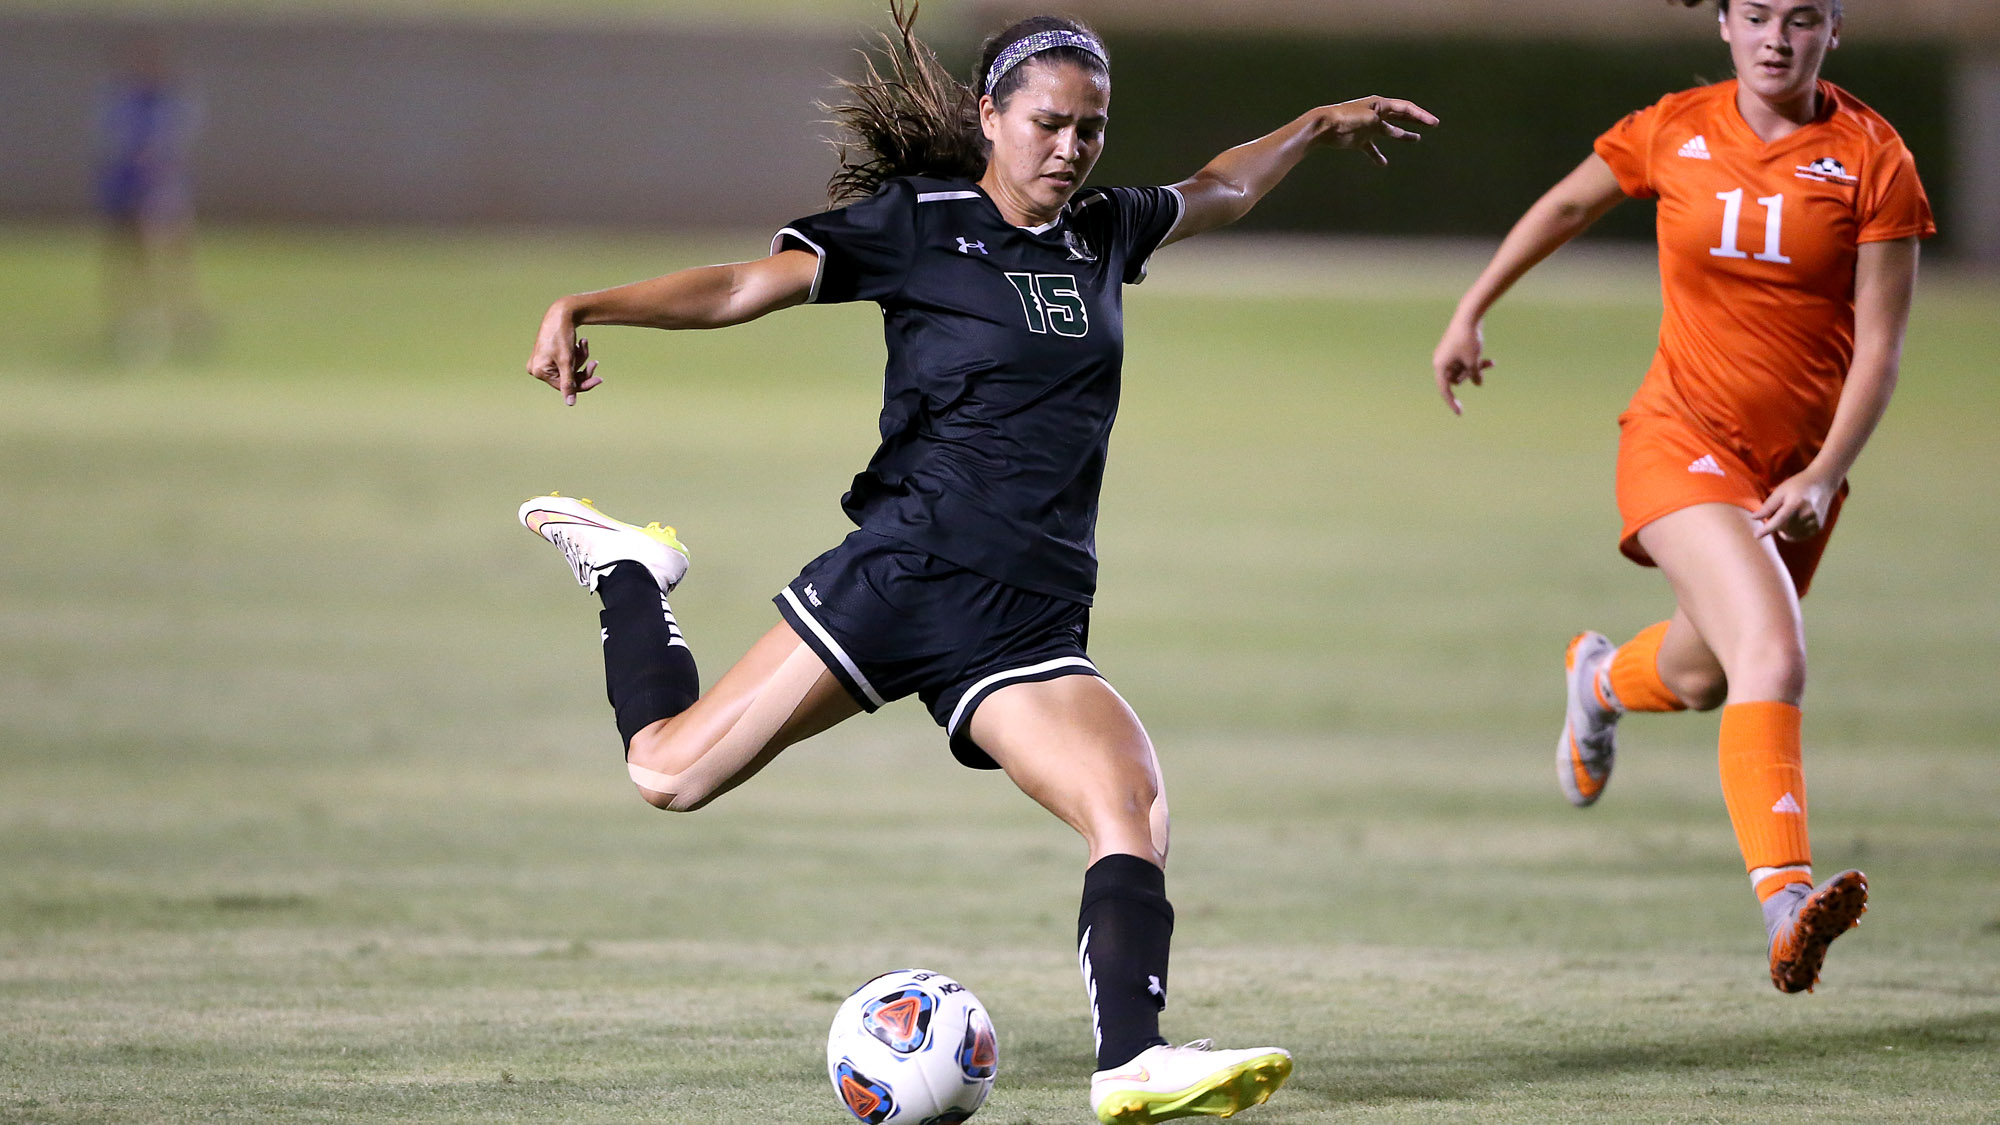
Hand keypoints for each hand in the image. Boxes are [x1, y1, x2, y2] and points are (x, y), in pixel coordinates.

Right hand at [526, 299, 601, 405]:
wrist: (561, 311)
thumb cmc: (562, 335)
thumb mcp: (567, 361)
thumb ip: (569, 383)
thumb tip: (570, 403)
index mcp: (539, 371)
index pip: (565, 386)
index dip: (584, 383)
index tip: (600, 379)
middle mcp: (537, 368)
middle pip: (567, 378)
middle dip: (581, 368)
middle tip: (595, 361)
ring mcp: (542, 361)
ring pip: (568, 369)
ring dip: (579, 358)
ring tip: (583, 344)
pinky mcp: (548, 354)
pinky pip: (566, 361)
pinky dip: (575, 353)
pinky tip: (581, 341)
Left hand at [1315, 96, 1437, 165]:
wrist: (1324, 127)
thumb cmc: (1345, 118)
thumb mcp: (1367, 117)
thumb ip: (1379, 121)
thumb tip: (1384, 127)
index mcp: (1379, 105)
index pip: (1405, 108)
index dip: (1420, 115)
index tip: (1433, 122)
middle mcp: (1376, 114)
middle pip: (1400, 116)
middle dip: (1416, 120)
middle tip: (1432, 124)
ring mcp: (1369, 127)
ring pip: (1390, 131)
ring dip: (1402, 135)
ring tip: (1416, 140)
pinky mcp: (1360, 140)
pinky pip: (1372, 149)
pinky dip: (1377, 156)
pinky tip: (1383, 164)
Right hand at [1432, 318, 1491, 415]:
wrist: (1469, 315)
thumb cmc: (1468, 339)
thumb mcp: (1474, 361)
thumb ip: (1475, 375)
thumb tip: (1478, 383)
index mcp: (1439, 366)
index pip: (1445, 390)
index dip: (1452, 403)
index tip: (1460, 414)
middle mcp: (1441, 361)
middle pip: (1456, 379)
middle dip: (1469, 376)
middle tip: (1480, 368)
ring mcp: (1448, 355)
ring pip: (1463, 370)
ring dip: (1475, 368)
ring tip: (1490, 363)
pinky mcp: (1456, 349)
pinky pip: (1465, 361)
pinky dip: (1475, 361)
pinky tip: (1490, 361)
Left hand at [1754, 468, 1837, 541]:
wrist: (1822, 483)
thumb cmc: (1797, 485)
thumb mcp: (1780, 491)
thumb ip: (1768, 506)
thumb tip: (1754, 518)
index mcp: (1795, 503)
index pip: (1779, 520)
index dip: (1767, 529)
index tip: (1756, 535)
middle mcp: (1807, 514)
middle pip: (1784, 529)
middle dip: (1776, 525)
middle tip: (1778, 514)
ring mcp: (1815, 521)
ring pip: (1792, 534)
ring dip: (1785, 530)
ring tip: (1787, 517)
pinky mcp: (1819, 526)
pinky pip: (1801, 536)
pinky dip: (1794, 533)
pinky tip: (1794, 522)